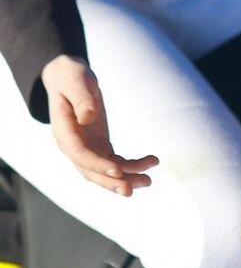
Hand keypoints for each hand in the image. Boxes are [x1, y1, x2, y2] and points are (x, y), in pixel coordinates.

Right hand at [41, 55, 158, 195]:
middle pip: (90, 171)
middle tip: (131, 191)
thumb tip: (88, 117)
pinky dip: (132, 166)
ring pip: (104, 171)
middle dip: (111, 182)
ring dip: (126, 178)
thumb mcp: (76, 81)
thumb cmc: (72, 77)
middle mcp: (73, 145)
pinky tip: (151, 162)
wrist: (69, 78)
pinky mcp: (99, 146)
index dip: (98, 165)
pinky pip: (115, 162)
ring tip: (148, 180)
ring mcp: (87, 148)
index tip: (118, 171)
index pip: (79, 154)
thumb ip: (82, 99)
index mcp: (63, 131)